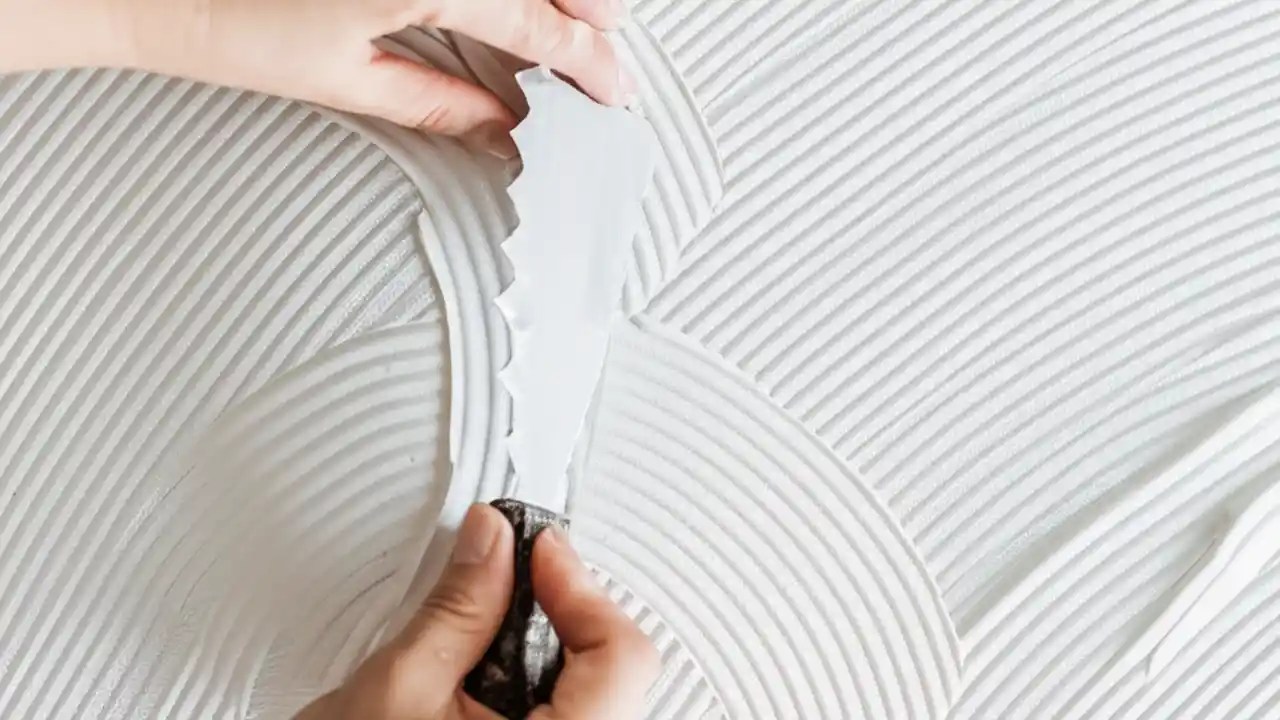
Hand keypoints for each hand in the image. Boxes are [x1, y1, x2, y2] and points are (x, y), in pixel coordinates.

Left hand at [0, 0, 633, 156]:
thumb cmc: (222, 20)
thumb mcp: (347, 78)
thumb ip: (442, 102)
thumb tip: (502, 124)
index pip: (540, 21)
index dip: (588, 62)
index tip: (615, 90)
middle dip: (590, 12)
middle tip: (600, 52)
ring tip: (566, 19)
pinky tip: (508, 2)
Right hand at [295, 503, 659, 719]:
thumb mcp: (399, 689)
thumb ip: (457, 608)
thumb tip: (490, 544)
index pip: (618, 656)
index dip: (580, 586)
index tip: (542, 550)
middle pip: (617, 672)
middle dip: (567, 612)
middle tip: (520, 575)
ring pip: (602, 697)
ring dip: (556, 652)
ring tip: (497, 629)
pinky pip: (577, 718)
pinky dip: (544, 688)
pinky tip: (497, 678)